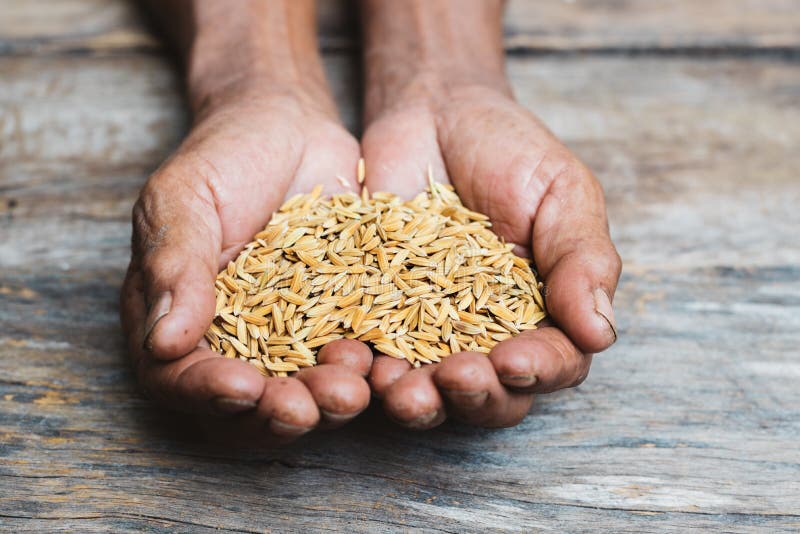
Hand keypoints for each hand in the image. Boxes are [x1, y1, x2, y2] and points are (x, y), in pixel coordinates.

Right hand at [120, 86, 374, 443]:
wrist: (289, 124)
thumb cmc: (222, 156)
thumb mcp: (183, 198)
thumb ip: (173, 266)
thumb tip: (162, 342)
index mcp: (179, 319)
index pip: (180, 378)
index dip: (207, 393)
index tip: (242, 388)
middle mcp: (235, 339)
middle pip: (248, 403)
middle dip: (276, 414)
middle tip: (303, 409)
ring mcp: (294, 334)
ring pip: (307, 388)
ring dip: (328, 400)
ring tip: (352, 387)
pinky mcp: (344, 317)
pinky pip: (357, 352)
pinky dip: (372, 366)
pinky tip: (388, 362)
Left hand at [360, 79, 620, 427]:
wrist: (434, 112)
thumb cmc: (510, 149)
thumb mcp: (561, 193)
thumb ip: (582, 259)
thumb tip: (601, 334)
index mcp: (546, 311)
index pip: (555, 362)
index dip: (539, 371)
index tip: (513, 360)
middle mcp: (490, 332)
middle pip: (494, 394)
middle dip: (476, 396)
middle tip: (456, 378)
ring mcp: (430, 328)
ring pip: (432, 387)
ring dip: (420, 398)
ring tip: (400, 387)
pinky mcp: (378, 312)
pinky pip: (374, 351)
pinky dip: (367, 364)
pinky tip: (359, 361)